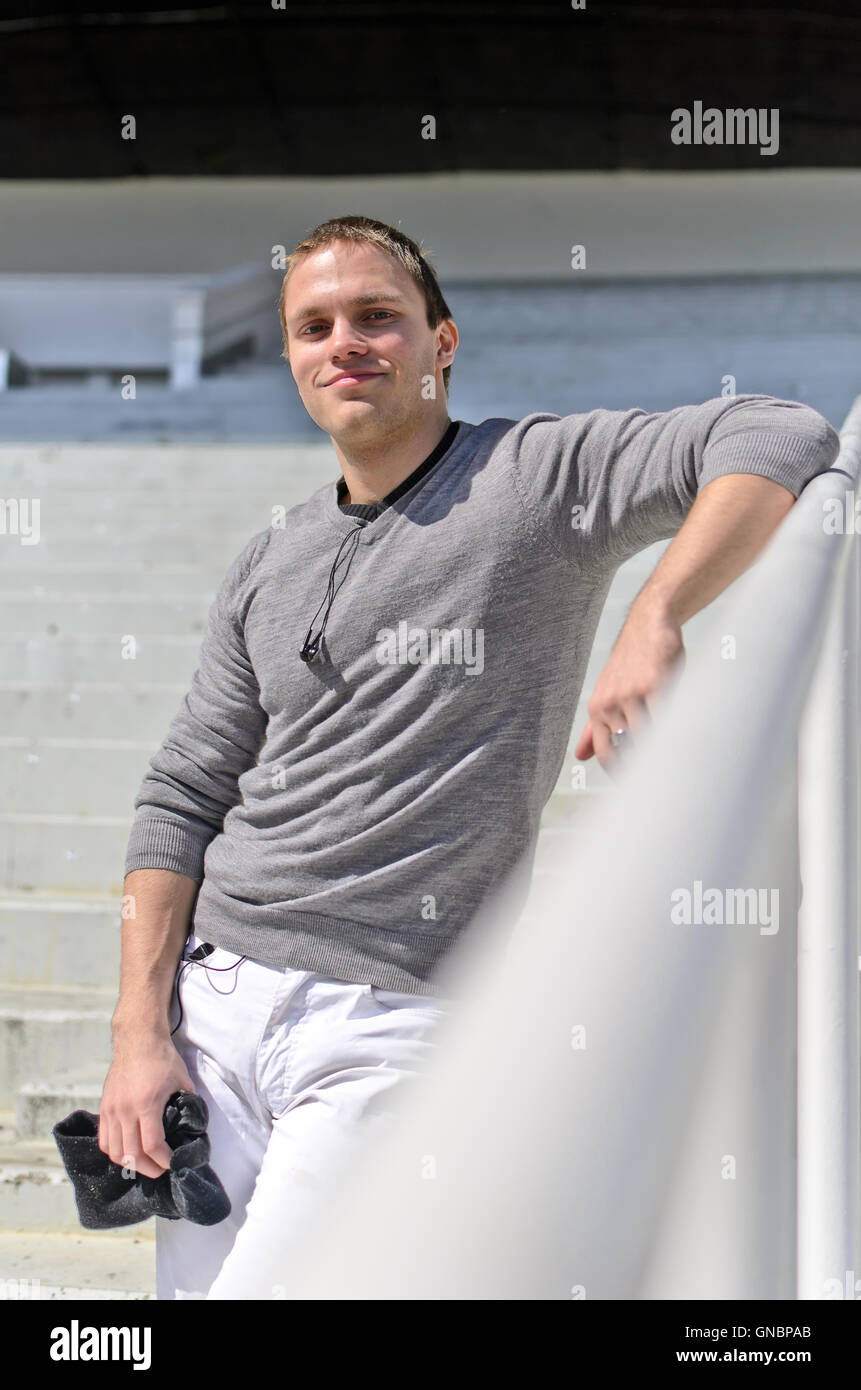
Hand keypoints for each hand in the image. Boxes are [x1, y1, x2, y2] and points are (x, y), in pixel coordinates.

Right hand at [98, 1033, 195, 1179]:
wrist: (137, 1039)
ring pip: (115, 1152)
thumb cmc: (162, 1058)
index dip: (164, 1160)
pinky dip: (115, 1152)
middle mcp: (125, 1109)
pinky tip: (128, 1153)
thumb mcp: (182, 1081)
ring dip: (130, 1164)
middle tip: (161, 1170)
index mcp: (146, 1103)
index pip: (152, 1145)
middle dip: (149, 1169)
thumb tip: (193, 1127)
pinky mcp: (104, 1108)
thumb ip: (187, 1105)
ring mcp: (111, 1110)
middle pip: (131, 1155)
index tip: (173, 1163)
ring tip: (145, 1164)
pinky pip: (104, 1140)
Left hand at [574, 597, 684, 775]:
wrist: (649, 624)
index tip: (638, 788)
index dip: (622, 775)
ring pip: (649, 736)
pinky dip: (674, 731)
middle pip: (630, 750)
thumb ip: (596, 727)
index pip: (606, 754)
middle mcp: (611, 703)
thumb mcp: (607, 692)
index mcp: (597, 709)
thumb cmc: (632, 664)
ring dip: (664, 751)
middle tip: (665, 780)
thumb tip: (579, 757)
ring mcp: (632, 694)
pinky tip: (684, 738)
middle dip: (647, 767)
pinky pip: (665, 717)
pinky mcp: (656, 684)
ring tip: (679, 761)